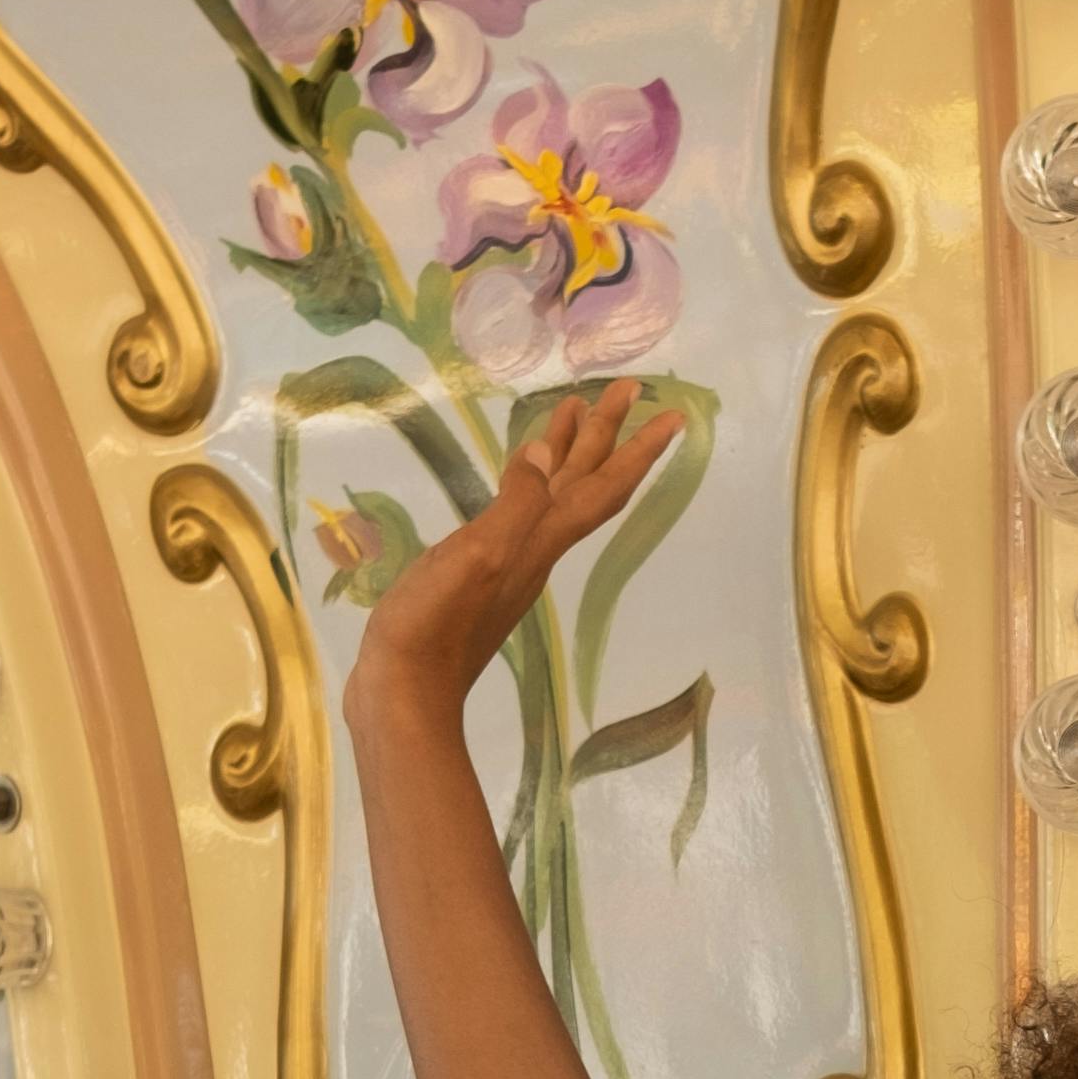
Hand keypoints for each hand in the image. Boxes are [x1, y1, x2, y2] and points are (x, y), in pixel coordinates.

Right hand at [345, 377, 679, 733]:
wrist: (405, 692)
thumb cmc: (433, 626)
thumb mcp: (475, 556)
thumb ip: (513, 505)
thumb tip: (542, 453)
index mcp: (539, 541)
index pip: (601, 487)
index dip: (638, 450)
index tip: (672, 414)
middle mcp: (534, 548)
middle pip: (584, 484)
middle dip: (606, 435)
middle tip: (625, 387)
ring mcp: (508, 561)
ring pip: (553, 495)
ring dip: (569, 452)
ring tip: (574, 409)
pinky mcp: (479, 571)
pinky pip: (519, 511)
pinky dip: (526, 481)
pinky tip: (518, 470)